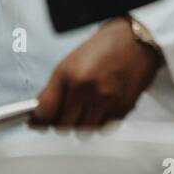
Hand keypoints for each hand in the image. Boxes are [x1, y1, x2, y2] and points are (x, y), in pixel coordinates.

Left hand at [31, 18, 162, 129]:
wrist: (135, 42)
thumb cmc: (103, 49)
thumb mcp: (70, 63)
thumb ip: (53, 90)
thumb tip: (38, 116)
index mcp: (69, 74)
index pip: (46, 111)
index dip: (40, 120)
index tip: (38, 122)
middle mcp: (86, 88)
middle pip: (64, 126)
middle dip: (62, 121)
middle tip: (66, 111)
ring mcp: (105, 100)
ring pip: (84, 131)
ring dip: (82, 123)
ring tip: (87, 106)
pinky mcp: (122, 109)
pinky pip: (103, 129)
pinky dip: (99, 122)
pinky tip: (102, 105)